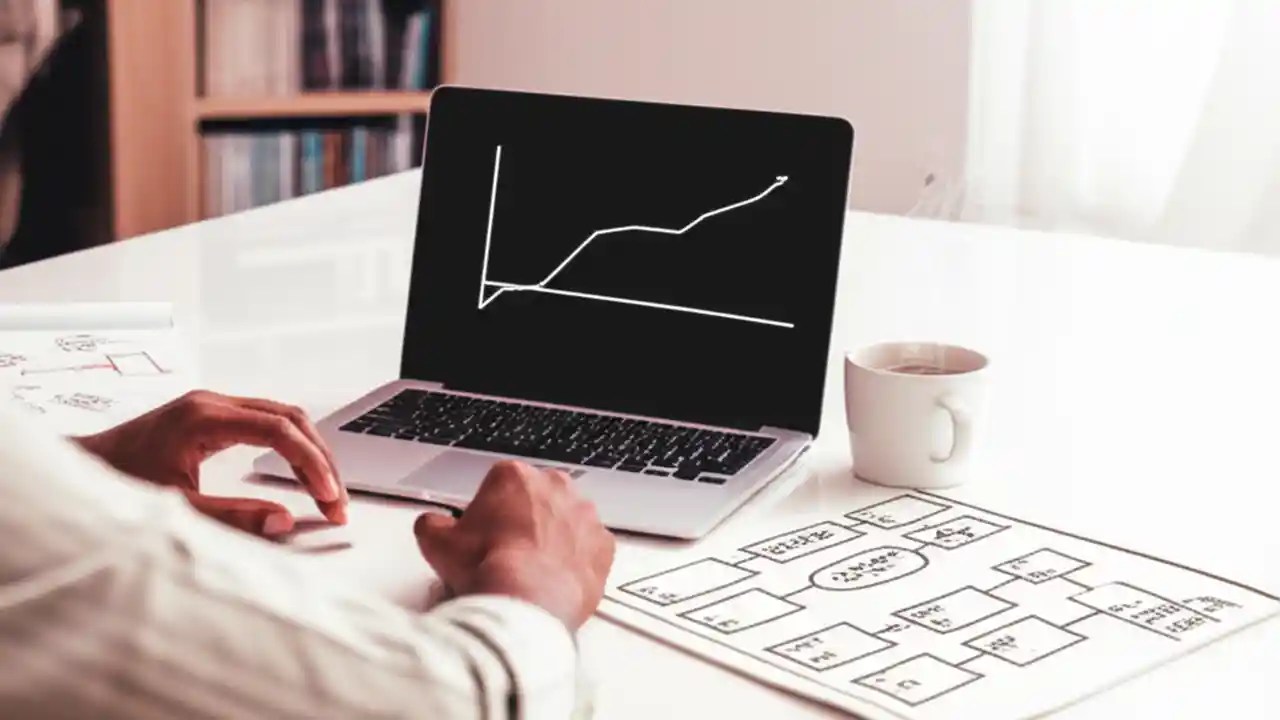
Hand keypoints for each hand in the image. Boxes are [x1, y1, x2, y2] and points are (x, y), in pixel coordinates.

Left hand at [75, 390, 346, 537]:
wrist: (76, 470)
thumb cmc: (114, 486)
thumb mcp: (175, 509)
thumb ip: (232, 516)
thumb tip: (284, 521)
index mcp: (203, 416)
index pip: (278, 429)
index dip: (311, 464)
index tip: (328, 498)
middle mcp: (212, 402)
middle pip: (291, 418)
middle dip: (320, 459)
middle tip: (336, 502)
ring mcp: (213, 406)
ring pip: (284, 418)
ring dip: (310, 453)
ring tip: (326, 494)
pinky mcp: (212, 418)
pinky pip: (268, 423)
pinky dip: (291, 449)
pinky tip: (300, 476)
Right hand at [414, 460, 614, 628]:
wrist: (525, 602)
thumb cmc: (488, 569)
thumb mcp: (437, 543)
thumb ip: (432, 525)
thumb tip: (431, 526)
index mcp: (514, 476)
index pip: (500, 484)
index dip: (489, 511)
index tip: (483, 533)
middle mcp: (555, 486)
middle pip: (537, 497)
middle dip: (526, 518)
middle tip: (507, 551)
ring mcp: (584, 515)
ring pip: (568, 520)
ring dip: (554, 537)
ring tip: (533, 569)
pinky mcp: (604, 545)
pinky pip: (591, 548)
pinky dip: (578, 560)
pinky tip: (557, 579)